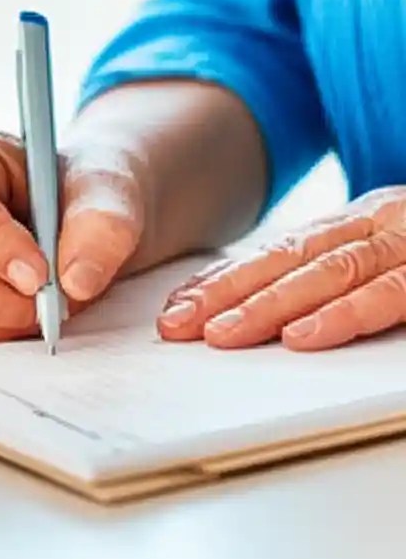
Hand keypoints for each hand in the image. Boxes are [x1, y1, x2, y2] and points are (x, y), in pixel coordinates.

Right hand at [0, 126, 147, 342]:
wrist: (81, 207)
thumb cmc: (83, 184)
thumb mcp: (107, 186)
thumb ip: (101, 224)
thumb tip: (77, 282)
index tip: (40, 275)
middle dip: (4, 300)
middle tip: (57, 298)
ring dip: (5, 322)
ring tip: (49, 296)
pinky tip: (28, 307)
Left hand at [158, 186, 405, 350]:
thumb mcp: (386, 250)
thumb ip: (334, 272)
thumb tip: (268, 311)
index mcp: (356, 222)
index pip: (275, 253)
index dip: (222, 281)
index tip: (175, 308)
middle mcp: (374, 226)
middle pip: (286, 260)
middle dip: (225, 294)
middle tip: (177, 325)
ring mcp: (405, 246)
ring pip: (325, 273)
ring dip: (267, 305)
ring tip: (221, 334)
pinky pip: (388, 293)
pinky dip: (341, 315)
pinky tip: (302, 336)